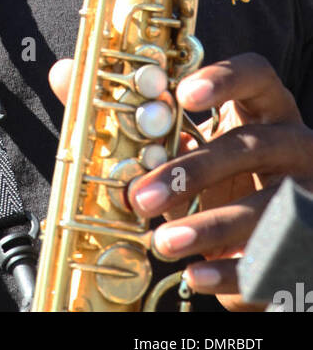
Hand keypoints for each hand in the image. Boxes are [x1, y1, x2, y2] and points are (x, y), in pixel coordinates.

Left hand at [49, 53, 312, 310]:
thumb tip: (62, 73)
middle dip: (194, 171)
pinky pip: (274, 261)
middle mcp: (294, 146)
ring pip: (268, 209)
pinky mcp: (307, 245)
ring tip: (162, 242)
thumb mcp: (182, 144)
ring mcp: (308, 196)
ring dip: (209, 227)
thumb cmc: (221, 177)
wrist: (270, 236)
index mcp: (265, 109)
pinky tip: (196, 275)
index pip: (258, 74)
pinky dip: (232, 272)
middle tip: (140, 196)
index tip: (183, 93)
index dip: (225, 78)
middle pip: (252, 147)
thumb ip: (124, 111)